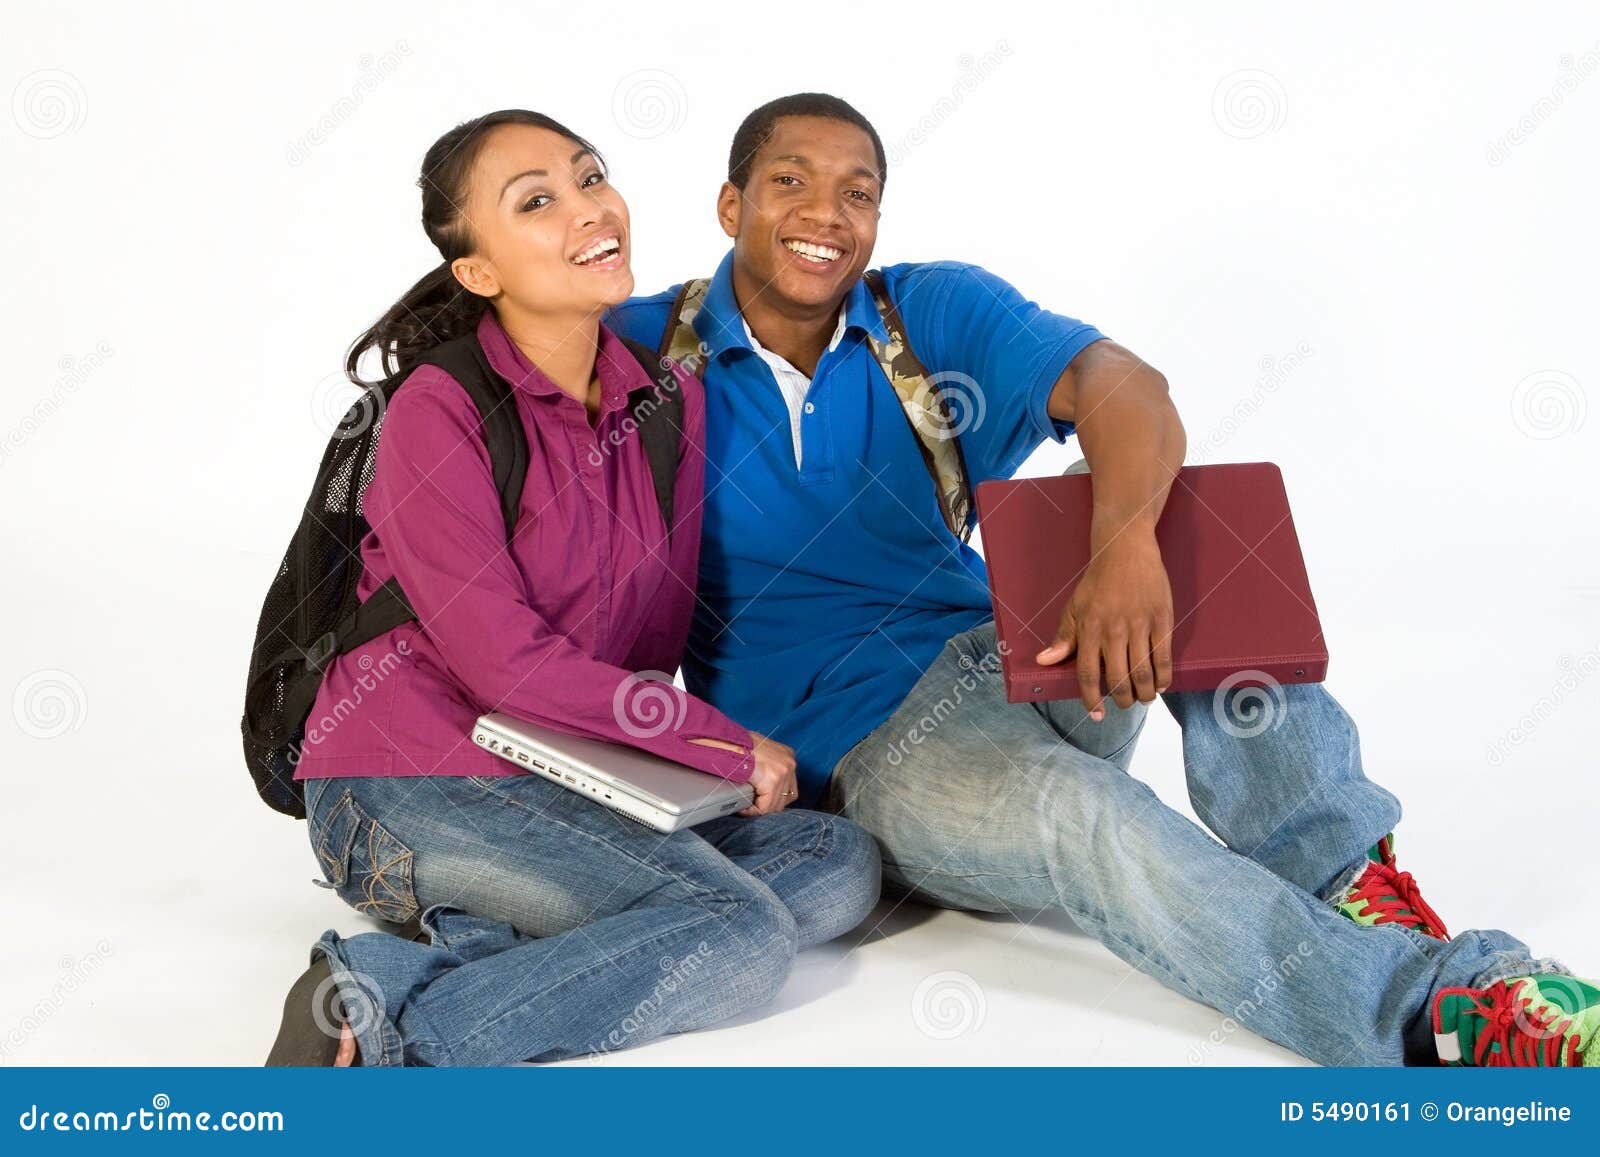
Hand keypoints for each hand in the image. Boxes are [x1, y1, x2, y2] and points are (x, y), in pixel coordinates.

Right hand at [740, 732, 798, 815]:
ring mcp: (784, 772)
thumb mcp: (759, 750)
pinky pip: (764, 807)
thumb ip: (765, 763)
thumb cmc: (739, 743)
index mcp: (788, 755)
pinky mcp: (773, 782)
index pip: (789, 785)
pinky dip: (753, 811)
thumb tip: (760, 779)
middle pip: (787, 796)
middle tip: (755, 807)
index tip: (762, 800)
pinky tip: (744, 809)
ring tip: (746, 809)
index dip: (775, 796)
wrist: (730, 741)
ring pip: (776, 804)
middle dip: (770, 805)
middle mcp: (790, 763)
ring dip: (760, 809)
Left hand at [1035, 533, 1172, 718]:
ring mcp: (1139, 625)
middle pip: (1118, 678)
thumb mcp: (1074, 606)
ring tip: (1143, 699)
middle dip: (1122, 699)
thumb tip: (1044, 660)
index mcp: (1089, 628)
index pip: (1087, 673)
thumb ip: (1063, 637)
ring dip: (1144, 694)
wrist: (1125, 550)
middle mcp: (1114, 630)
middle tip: (1124, 704)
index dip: (1091, 698)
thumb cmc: (1098, 581)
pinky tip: (1160, 685)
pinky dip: (1163, 676)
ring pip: (1142, 672)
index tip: (1097, 714)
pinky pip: (1164, 656)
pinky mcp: (1162, 620)